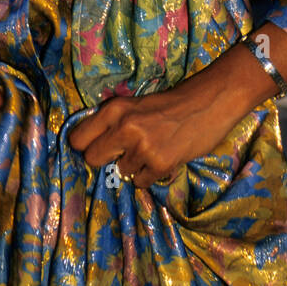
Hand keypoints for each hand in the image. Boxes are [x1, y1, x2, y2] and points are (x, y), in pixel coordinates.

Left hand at [68, 73, 244, 190]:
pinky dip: (149, 175)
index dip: (85, 146)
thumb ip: (113, 121)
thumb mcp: (136, 104)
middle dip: (105, 159)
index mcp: (115, 109)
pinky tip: (162, 158)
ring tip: (152, 149)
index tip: (94, 147)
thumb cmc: (171, 103)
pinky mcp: (160, 164)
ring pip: (121, 171)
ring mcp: (142, 147)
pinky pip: (140, 182)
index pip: (78, 138)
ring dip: (134, 165)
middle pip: (92, 158)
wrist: (208, 102)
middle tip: (122, 152)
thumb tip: (89, 145)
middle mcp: (124, 127)